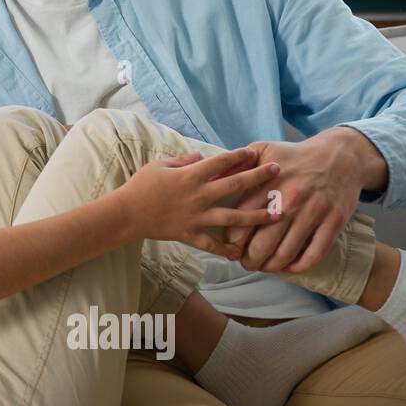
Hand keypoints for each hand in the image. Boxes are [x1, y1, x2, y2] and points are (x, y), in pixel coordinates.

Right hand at [120, 147, 281, 258]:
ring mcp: (197, 216)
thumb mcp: (159, 165)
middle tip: (278, 171)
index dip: (239, 156)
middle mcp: (199, 195)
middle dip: (258, 177)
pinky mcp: (190, 233)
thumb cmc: (140, 186)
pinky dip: (225, 249)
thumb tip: (200, 155)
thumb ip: (182, 160)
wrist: (127, 214)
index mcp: (191, 176)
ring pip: (233, 217)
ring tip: (276, 215)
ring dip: (256, 216)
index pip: (221, 162)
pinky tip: (239, 253)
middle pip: (235, 185)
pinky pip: (211, 244)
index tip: (254, 152)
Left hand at [223, 131, 375, 273]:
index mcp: (267, 183)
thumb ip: (236, 165)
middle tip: (245, 263)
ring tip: (262, 267)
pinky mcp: (334, 221)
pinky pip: (314, 254)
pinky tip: (288, 267)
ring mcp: (313, 211)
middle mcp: (289, 199)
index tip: (229, 248)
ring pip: (286, 253)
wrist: (340, 155)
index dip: (231, 241)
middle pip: (261, 244)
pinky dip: (298, 267)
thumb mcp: (262, 150)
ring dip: (270, 266)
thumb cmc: (294, 156)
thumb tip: (212, 178)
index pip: (240, 221)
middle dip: (249, 260)